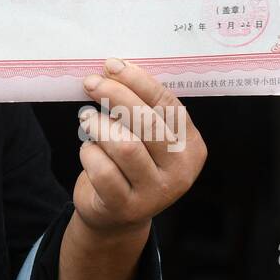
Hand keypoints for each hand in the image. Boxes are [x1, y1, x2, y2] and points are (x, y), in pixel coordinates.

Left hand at [73, 56, 206, 236]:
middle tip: (91, 83)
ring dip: (98, 126)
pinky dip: (89, 153)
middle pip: (147, 123)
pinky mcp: (126, 207)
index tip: (112, 65)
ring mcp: (155, 193)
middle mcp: (180, 171)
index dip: (138, 81)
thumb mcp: (145, 135)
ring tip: (87, 120)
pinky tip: (88, 151)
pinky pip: (102, 170)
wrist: (116, 213)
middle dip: (115, 96)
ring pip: (124, 146)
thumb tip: (114, 68)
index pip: (168, 105)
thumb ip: (140, 107)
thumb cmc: (130, 162)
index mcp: (191, 146)